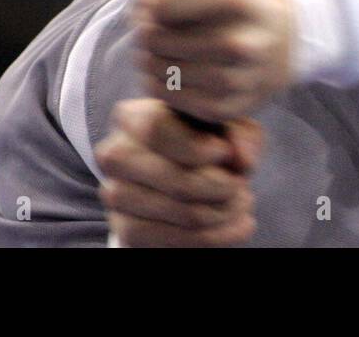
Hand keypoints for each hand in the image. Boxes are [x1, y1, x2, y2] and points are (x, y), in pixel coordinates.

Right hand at [95, 98, 263, 246]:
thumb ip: (239, 133)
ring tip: (243, 202)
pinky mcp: (125, 230)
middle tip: (241, 185)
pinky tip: (238, 225)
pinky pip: (178, 240)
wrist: (180, 180)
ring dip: (225, 212)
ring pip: (183, 213)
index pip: (156, 129)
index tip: (226, 154)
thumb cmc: (203, 142)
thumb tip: (241, 158)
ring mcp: (116, 195)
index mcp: (130, 118)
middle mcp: (114, 155)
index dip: (198, 147)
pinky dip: (218, 236)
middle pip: (175, 180)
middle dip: (221, 187)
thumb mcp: (225, 128)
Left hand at [119, 0, 296, 121]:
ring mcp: (236, 81)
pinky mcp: (228, 108)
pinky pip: (169, 97)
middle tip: (152, 19)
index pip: (159, 3)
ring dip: (148, 55)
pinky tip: (173, 66)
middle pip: (153, 38)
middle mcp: (240, 43)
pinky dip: (160, 82)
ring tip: (162, 42)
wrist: (294, 38)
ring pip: (156, 70)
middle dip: (143, 26)